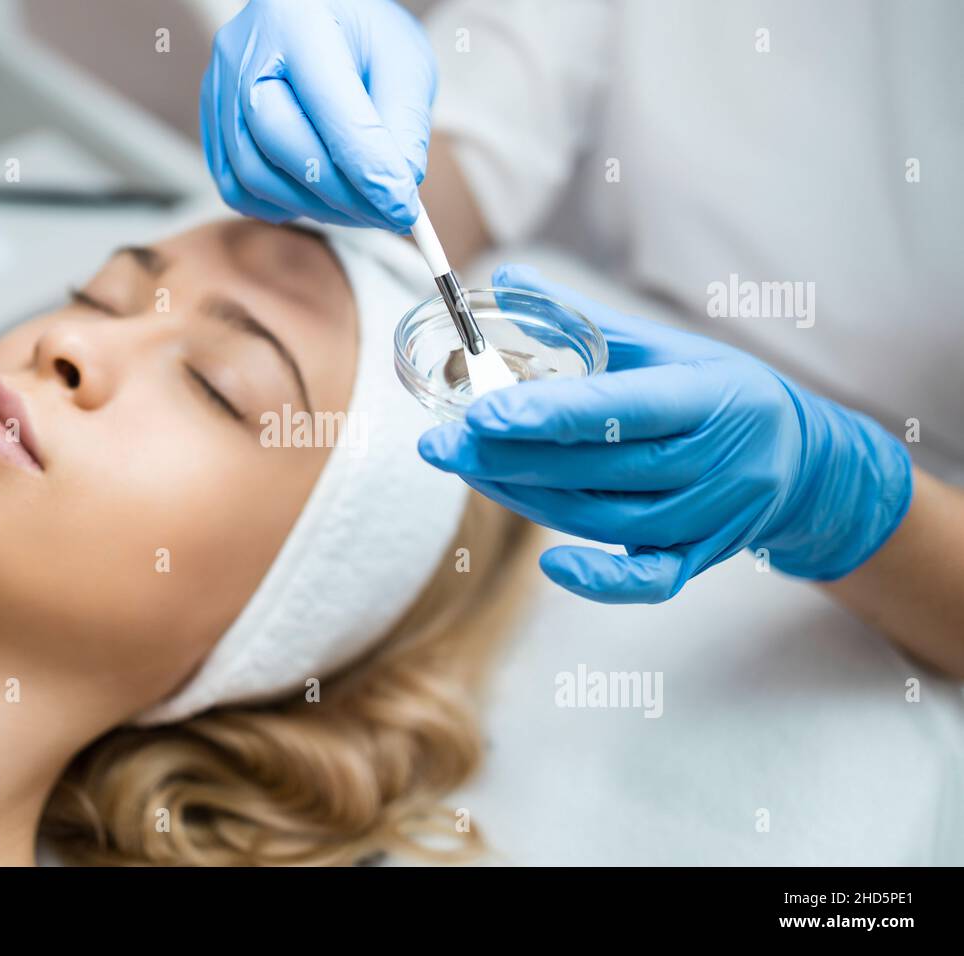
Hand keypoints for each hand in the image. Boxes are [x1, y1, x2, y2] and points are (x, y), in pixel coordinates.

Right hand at [200, 0, 435, 231]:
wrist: (320, 17)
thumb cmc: (364, 34)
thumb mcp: (405, 61)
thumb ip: (405, 123)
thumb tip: (395, 190)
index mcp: (297, 18)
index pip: (330, 107)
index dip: (367, 167)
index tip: (402, 207)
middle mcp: (243, 49)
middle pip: (279, 142)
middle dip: (339, 194)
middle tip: (386, 215)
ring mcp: (219, 85)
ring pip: (254, 173)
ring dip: (313, 206)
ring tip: (359, 208)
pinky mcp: (212, 120)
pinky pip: (236, 186)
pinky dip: (280, 205)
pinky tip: (318, 199)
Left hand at [418, 265, 913, 603]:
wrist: (806, 463)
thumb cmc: (721, 391)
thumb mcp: (668, 347)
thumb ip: (583, 321)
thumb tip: (506, 279)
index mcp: (706, 395)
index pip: (619, 407)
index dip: (549, 413)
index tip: (482, 412)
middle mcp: (712, 460)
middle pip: (598, 468)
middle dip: (510, 457)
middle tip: (441, 443)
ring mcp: (710, 517)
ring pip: (605, 519)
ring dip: (527, 499)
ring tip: (467, 470)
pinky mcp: (702, 558)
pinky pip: (650, 581)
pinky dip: (602, 583)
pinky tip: (551, 566)